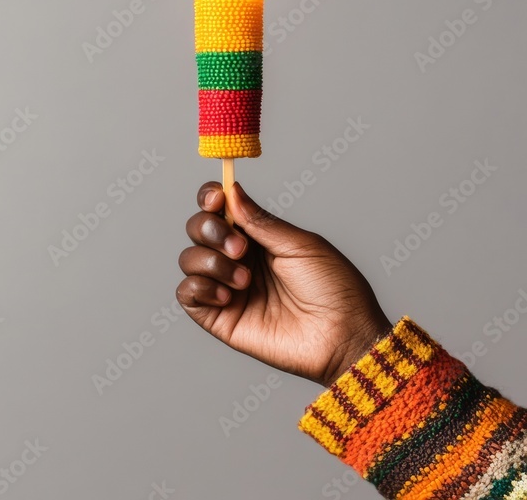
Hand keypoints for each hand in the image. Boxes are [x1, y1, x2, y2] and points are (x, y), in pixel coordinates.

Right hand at [176, 181, 391, 386]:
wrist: (343, 337)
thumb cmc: (335, 291)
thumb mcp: (301, 245)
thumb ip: (260, 221)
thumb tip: (231, 191)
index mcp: (257, 237)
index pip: (219, 209)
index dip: (210, 198)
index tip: (217, 198)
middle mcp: (237, 259)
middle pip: (197, 229)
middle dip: (210, 230)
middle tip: (240, 248)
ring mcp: (226, 288)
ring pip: (189, 259)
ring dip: (212, 262)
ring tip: (246, 280)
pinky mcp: (219, 318)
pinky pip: (186, 294)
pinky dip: (200, 287)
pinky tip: (228, 295)